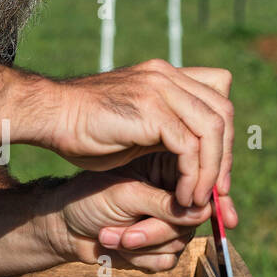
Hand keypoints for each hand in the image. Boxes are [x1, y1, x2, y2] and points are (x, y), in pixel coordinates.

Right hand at [46, 60, 233, 207]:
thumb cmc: (84, 130)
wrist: (51, 116)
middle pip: (223, 113)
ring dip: (211, 171)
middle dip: (225, 157)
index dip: (224, 136)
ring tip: (198, 200)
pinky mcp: (151, 109)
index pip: (218, 96)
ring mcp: (160, 88)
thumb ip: (166, 133)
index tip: (217, 173)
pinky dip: (193, 175)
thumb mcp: (136, 128)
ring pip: (212, 130)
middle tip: (219, 194)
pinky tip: (181, 196)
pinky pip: (189, 146)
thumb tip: (195, 159)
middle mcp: (167, 76)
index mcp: (165, 76)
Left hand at [48, 153, 238, 273]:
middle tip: (127, 234)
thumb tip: (203, 211)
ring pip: (180, 243)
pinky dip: (139, 258)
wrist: (63, 228)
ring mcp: (167, 223)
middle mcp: (173, 195)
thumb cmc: (89, 199)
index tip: (190, 211)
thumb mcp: (126, 195)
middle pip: (192, 219)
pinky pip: (167, 261)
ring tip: (109, 235)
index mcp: (168, 168)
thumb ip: (164, 204)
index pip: (200, 183)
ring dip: (142, 245)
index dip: (202, 199)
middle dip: (156, 231)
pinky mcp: (159, 247)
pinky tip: (116, 246)